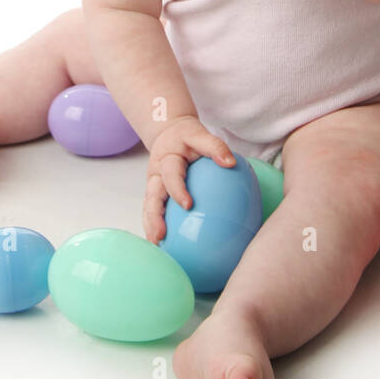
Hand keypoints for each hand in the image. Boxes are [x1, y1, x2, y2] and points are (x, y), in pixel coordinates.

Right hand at [144, 116, 235, 245]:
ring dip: (151, 226)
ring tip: (157, 245)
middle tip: (161, 235)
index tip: (188, 205)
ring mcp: (152, 185)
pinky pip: (151, 211)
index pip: (171, 174)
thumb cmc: (186, 137)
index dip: (177, 189)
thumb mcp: (200, 135)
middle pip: (152, 196)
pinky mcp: (153, 194)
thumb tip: (231, 162)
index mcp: (166, 159)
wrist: (167, 133)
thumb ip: (215, 147)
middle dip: (155, 216)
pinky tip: (161, 244)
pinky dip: (153, 226)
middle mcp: (156, 174)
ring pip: (148, 207)